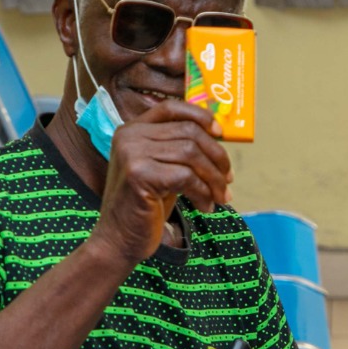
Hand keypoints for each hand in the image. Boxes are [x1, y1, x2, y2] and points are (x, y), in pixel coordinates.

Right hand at [90, 100, 231, 264]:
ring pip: (191, 154)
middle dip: (216, 157)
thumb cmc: (144, 206)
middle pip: (188, 133)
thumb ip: (178, 149)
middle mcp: (129, 136)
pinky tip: (205, 206)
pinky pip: (186, 176)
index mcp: (132, 129)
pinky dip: (203, 192)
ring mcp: (132, 154)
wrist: (118, 240)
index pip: (171, 108)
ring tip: (220, 196)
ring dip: (213, 178)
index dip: (200, 117)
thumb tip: (219, 139)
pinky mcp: (139, 175)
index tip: (220, 134)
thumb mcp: (161, 169)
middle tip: (229, 179)